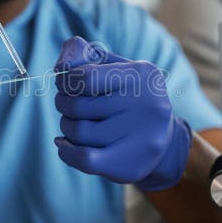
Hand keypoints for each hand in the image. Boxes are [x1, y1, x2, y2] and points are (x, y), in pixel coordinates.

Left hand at [53, 37, 191, 190]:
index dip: (65, 81)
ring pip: (79, 132)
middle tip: (66, 104)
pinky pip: (85, 159)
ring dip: (66, 126)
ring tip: (72, 123)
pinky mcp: (132, 165)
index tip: (63, 84)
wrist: (161, 138)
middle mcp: (149, 105)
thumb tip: (60, 66)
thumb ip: (85, 57)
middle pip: (79, 106)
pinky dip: (66, 152)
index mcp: (143, 74)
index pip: (86, 77)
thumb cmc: (128, 96)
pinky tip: (64, 144)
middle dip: (63, 104)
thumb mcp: (114, 68)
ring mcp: (143, 138)